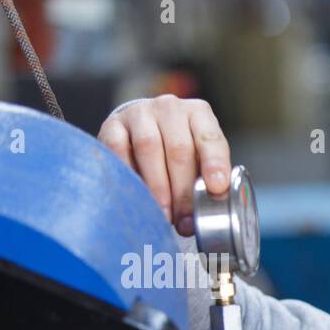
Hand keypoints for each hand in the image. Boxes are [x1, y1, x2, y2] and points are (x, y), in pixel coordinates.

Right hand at [97, 95, 231, 236]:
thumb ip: (207, 178)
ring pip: (149, 148)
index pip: (210, 138)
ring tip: (164, 214)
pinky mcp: (113, 124)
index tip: (216, 188)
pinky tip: (138, 196)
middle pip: (179, 149)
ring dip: (157, 187)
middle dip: (183, 190)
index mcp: (198, 114)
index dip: (214, 163)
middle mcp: (170, 108)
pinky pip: (119, 150)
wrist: (138, 131)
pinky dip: (130, 176)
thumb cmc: (177, 152)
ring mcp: (139, 113)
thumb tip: (209, 209)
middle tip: (185, 220)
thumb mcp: (199, 158)